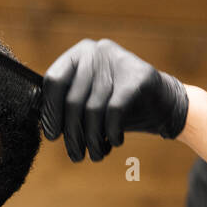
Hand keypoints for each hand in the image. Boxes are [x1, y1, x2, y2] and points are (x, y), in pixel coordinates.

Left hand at [40, 39, 189, 161]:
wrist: (162, 104)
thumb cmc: (118, 105)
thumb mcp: (89, 99)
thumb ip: (67, 104)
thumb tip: (44, 125)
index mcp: (79, 54)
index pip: (54, 81)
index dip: (50, 112)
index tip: (53, 136)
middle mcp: (97, 51)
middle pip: (73, 100)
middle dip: (73, 134)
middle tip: (75, 154)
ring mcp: (118, 61)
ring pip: (93, 110)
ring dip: (92, 140)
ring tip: (95, 154)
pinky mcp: (137, 77)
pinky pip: (114, 112)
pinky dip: (111, 133)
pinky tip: (114, 142)